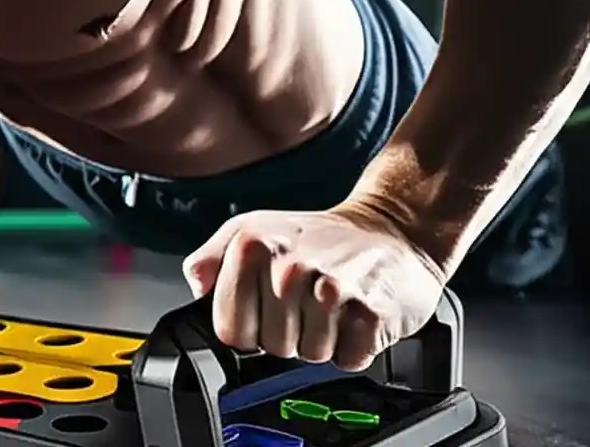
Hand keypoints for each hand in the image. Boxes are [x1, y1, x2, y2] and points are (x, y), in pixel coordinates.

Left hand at [181, 203, 447, 370]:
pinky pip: (347, 359)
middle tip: (306, 302)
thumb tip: (197, 284)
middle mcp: (290, 268)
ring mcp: (332, 291)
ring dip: (322, 340)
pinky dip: (354, 346)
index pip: (230, 330)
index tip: (266, 307)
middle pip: (271, 346)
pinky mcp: (371, 314)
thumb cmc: (321, 235)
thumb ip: (213, 256)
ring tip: (332, 305)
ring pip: (309, 356)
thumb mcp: (253, 229)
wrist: (392, 229)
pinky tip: (356, 314)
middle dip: (288, 333)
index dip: (249, 326)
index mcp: (253, 247)